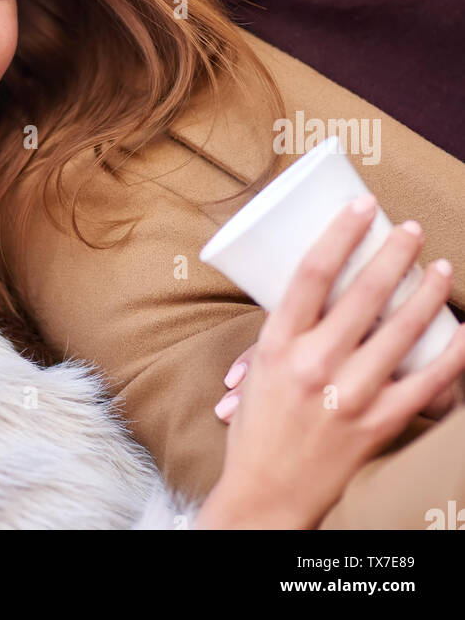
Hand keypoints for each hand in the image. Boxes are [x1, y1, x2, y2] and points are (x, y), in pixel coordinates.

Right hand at [194, 196, 464, 529]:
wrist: (266, 495)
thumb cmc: (258, 427)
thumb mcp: (258, 367)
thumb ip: (288, 328)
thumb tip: (316, 285)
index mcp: (276, 343)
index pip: (311, 272)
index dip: (341, 232)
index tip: (363, 206)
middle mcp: (312, 364)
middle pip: (363, 293)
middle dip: (395, 253)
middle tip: (413, 230)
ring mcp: (348, 396)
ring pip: (400, 331)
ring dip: (427, 293)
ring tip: (441, 269)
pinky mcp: (376, 424)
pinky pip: (426, 382)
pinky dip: (451, 353)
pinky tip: (463, 330)